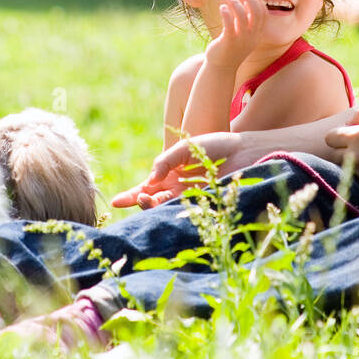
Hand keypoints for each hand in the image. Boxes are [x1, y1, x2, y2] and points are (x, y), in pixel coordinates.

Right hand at [110, 131, 245, 208]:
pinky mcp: (202, 206)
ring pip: (164, 208)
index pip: (146, 188)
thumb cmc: (215, 145)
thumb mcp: (184, 148)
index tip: (116, 202)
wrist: (243, 151)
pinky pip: (182, 213)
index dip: (130, 196)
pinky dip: (171, 212)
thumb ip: (165, 161)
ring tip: (148, 199)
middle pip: (152, 201)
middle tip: (139, 198)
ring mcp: (189, 198)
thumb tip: (151, 180)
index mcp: (170, 175)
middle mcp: (177, 189)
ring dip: (153, 206)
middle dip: (141, 201)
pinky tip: (165, 206)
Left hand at [204, 0, 268, 69]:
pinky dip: (226, 13)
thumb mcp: (243, 34)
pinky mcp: (229, 42)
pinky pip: (229, 24)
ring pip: (242, 16)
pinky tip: (222, 7)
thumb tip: (245, 2)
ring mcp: (241, 40)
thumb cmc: (230, 48)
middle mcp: (252, 37)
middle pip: (256, 13)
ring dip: (235, 2)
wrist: (221, 67)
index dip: (257, 0)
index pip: (264, 13)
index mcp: (257, 34)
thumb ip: (246, 21)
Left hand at [324, 105, 358, 194]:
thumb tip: (349, 123)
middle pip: (334, 155)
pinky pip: (358, 182)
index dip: (339, 136)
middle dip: (343, 151)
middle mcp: (355, 157)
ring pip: (345, 170)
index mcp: (357, 137)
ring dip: (353, 165)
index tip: (352, 136)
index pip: (329, 137)